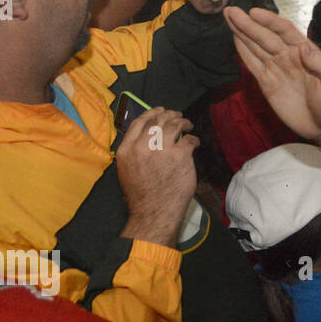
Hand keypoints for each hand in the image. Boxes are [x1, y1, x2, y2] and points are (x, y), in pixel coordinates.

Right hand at [116, 107, 198, 246]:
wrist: (154, 211)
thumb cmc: (141, 194)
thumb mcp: (127, 169)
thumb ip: (134, 151)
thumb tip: (147, 137)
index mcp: (126, 149)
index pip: (138, 122)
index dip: (151, 113)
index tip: (159, 110)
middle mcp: (143, 145)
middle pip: (158, 120)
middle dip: (169, 115)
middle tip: (177, 115)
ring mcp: (162, 149)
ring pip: (174, 124)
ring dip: (183, 122)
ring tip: (188, 124)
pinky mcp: (181, 155)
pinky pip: (189, 140)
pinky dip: (193, 139)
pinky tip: (194, 143)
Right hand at [225, 6, 320, 140]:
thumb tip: (304, 46)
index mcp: (305, 51)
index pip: (285, 31)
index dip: (269, 21)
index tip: (253, 12)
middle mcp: (289, 56)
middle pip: (265, 36)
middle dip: (247, 24)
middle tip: (230, 10)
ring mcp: (277, 69)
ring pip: (256, 47)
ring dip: (242, 32)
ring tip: (228, 17)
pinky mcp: (268, 84)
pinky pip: (253, 65)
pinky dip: (243, 52)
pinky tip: (235, 38)